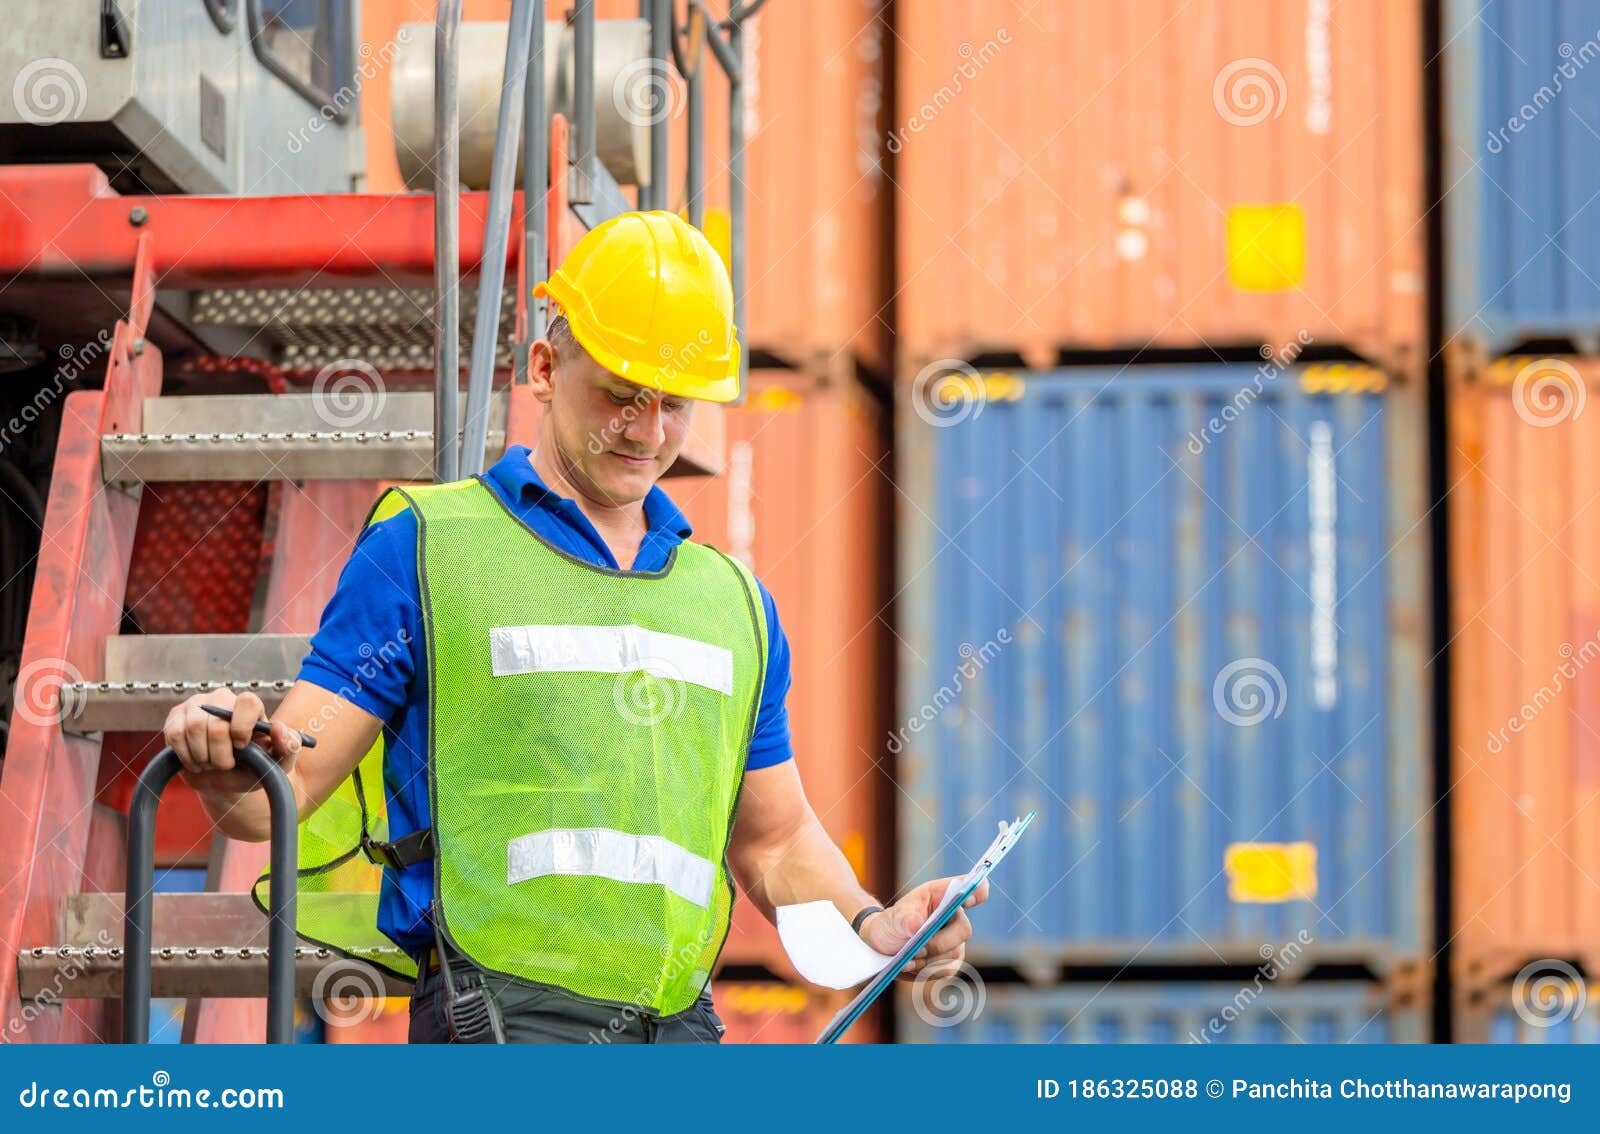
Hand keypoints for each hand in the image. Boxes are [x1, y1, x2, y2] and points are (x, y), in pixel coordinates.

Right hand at [163, 687, 301, 796]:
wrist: (224, 780)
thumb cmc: (253, 768)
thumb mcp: (277, 764)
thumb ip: (288, 747)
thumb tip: (278, 727)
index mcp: (250, 706)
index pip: (247, 702)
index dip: (242, 728)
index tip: (242, 748)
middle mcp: (223, 698)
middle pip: (217, 724)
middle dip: (220, 755)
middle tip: (225, 765)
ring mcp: (197, 705)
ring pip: (194, 728)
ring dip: (202, 757)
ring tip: (210, 763)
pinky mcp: (176, 717)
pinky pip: (175, 735)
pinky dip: (186, 756)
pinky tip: (195, 761)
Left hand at [857, 877, 989, 979]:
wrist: (883, 948)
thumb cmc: (892, 925)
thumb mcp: (892, 918)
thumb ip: (903, 919)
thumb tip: (916, 926)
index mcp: (943, 896)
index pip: (972, 888)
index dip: (976, 891)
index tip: (967, 898)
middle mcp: (955, 917)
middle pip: (964, 930)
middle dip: (938, 943)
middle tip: (915, 949)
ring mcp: (956, 941)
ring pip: (954, 953)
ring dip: (928, 959)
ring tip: (905, 959)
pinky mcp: (952, 962)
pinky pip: (946, 970)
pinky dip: (926, 970)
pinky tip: (910, 966)